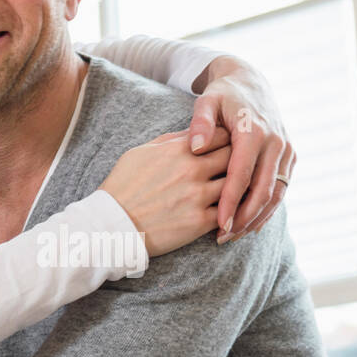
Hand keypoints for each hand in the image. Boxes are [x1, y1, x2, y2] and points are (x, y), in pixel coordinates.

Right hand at [101, 126, 231, 256]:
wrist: (113, 223)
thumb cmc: (124, 185)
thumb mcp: (141, 152)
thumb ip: (171, 141)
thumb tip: (194, 132)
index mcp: (178, 150)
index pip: (221, 134)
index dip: (229, 138)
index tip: (230, 144)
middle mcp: (192, 169)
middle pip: (235, 156)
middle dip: (241, 158)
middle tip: (243, 164)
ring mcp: (198, 196)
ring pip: (237, 184)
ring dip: (240, 185)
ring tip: (242, 188)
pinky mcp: (200, 222)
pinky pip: (230, 212)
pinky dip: (233, 210)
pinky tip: (233, 210)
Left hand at [189, 56, 295, 243]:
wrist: (250, 83)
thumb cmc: (222, 95)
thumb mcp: (206, 101)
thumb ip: (200, 123)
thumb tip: (195, 147)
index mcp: (254, 132)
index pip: (242, 175)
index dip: (231, 202)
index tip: (219, 224)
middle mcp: (275, 142)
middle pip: (263, 190)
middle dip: (245, 218)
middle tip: (225, 237)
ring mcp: (286, 150)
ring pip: (276, 193)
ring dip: (258, 217)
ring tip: (235, 235)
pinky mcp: (290, 156)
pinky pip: (281, 187)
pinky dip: (268, 208)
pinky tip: (251, 223)